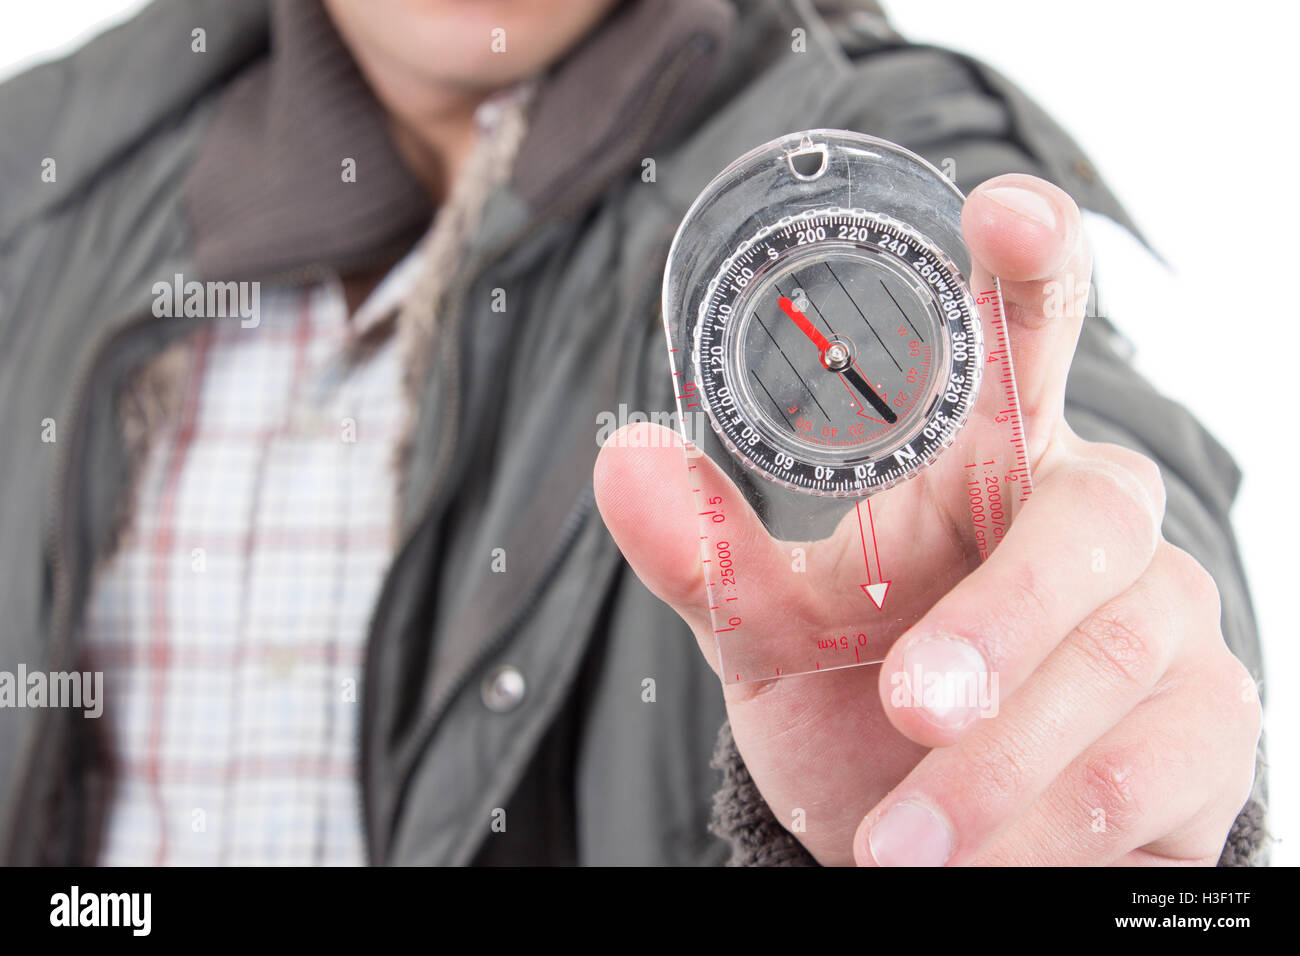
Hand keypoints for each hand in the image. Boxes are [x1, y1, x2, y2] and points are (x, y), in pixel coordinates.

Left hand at [594, 174, 1261, 865]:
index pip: (1029, 339)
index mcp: (988, 463)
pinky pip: (1152, 769)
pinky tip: (971, 864)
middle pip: (1088, 520)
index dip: (1029, 268)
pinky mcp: (1204, 727)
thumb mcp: (773, 629)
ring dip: (998, 764)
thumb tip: (622, 455)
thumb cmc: (857, 697)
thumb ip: (710, 551)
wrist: (933, 833)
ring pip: (1113, 660)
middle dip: (999, 620)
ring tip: (896, 839)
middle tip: (911, 704)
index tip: (1004, 210)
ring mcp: (1164, 619)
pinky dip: (1047, 828)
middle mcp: (1091, 519)